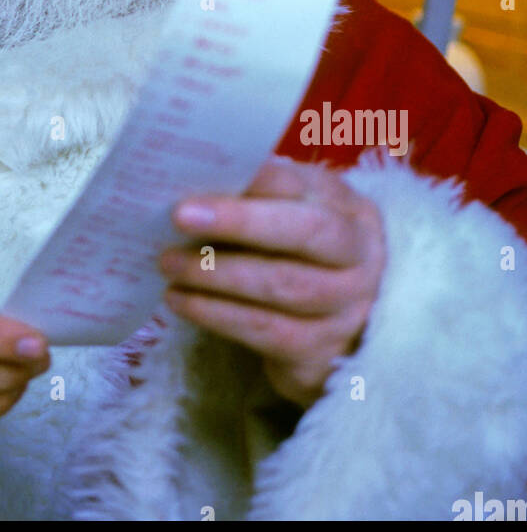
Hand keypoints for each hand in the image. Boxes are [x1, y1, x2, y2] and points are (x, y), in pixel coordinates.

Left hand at [158, 159, 385, 407]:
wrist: (343, 333)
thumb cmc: (302, 259)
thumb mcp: (297, 220)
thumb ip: (261, 200)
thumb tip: (197, 182)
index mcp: (352, 212)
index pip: (308, 187)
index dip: (260, 182)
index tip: (210, 178)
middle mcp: (361, 258)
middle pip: (306, 233)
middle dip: (240, 222)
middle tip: (180, 216)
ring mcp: (347, 309)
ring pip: (282, 285)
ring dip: (216, 274)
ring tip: (169, 264)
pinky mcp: (322, 353)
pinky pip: (264, 331)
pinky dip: (216, 314)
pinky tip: (181, 301)